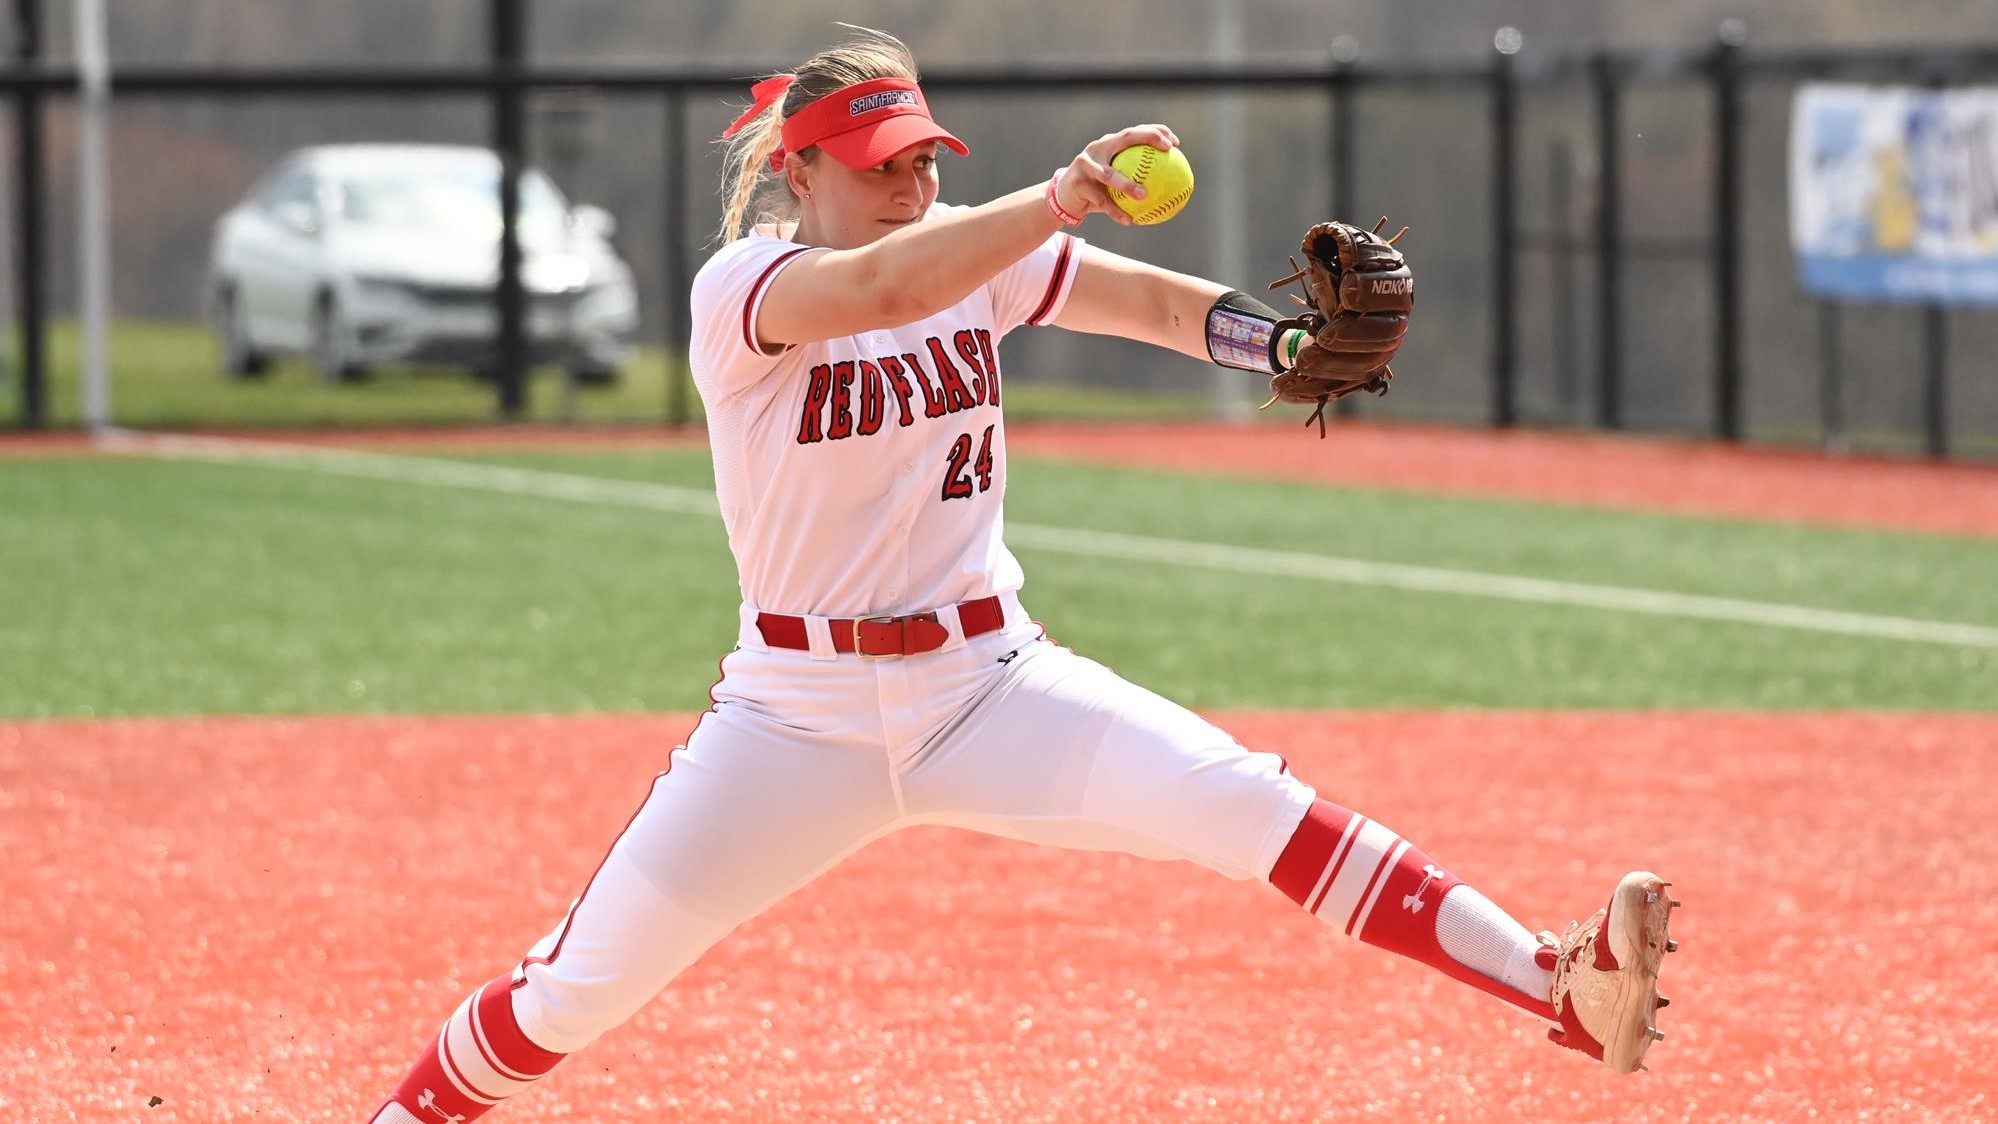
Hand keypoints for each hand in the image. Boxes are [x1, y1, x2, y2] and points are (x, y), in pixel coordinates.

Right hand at [1053, 124, 1180, 226]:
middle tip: (1167, 149)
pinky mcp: (1077, 183)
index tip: (1175, 142)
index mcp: (1109, 144)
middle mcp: (1097, 149)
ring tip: (1144, 195)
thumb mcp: (1114, 180)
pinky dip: (1115, 211)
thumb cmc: (1096, 189)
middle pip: (1124, 138)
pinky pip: (1100, 200)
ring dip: (1127, 185)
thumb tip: (1167, 188)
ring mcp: (1085, 164)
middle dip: (1147, 138)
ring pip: (1109, 175)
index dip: (1155, 132)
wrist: (1063, 197)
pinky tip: (1129, 221)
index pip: (1134, 132)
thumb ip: (1134, 178)